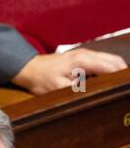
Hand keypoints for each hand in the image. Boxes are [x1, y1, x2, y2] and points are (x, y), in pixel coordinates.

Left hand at [11, 49, 127, 94]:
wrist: (27, 68)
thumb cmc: (41, 79)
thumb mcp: (59, 89)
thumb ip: (80, 91)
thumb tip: (98, 94)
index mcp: (83, 61)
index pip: (113, 67)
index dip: (122, 79)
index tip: (125, 90)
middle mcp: (86, 54)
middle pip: (116, 62)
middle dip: (124, 75)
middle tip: (123, 91)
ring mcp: (85, 53)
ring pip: (111, 60)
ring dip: (118, 72)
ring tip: (119, 87)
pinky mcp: (83, 56)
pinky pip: (104, 61)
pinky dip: (111, 70)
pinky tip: (109, 82)